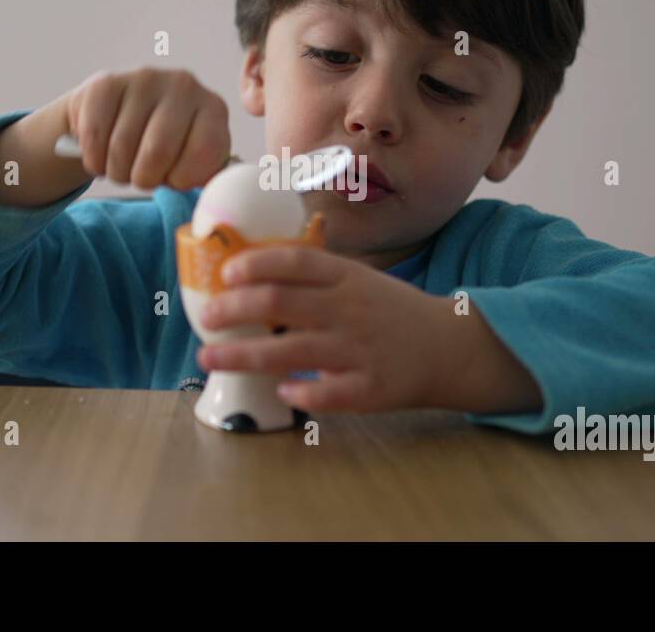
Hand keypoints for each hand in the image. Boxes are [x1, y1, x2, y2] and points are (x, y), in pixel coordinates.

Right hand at [63, 67, 230, 189]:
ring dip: (117, 170)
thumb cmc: (158, 146)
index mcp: (213, 108)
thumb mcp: (190, 160)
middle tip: (141, 176)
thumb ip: (205, 176)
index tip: (173, 177)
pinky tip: (101, 151)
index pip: (204, 152)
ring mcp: (144, 79)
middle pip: (158, 151)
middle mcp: (184, 85)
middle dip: (144, 178)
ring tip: (121, 163)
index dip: (182, 179)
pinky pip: (95, 136)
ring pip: (122, 147)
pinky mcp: (106, 83)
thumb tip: (215, 201)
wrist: (114, 118)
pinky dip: (94, 157)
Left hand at [194, 244, 460, 412]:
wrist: (448, 347)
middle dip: (234, 309)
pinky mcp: (369, 388)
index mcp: (346, 277)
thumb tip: (248, 272)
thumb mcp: (358, 280)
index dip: (256, 263)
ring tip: (209, 358)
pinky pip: (326, 394)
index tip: (225, 273)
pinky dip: (299, 393)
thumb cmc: (389, 312)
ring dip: (242, 356)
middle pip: (280, 302)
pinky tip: (281, 392)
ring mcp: (359, 349)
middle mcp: (349, 309)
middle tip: (206, 317)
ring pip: (290, 351)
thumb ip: (314, 277)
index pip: (295, 260)